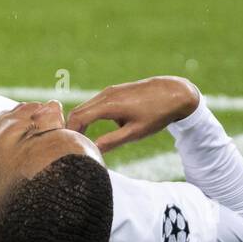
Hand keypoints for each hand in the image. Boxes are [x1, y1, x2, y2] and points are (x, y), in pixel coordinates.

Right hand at [66, 76, 199, 152]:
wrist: (174, 92)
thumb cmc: (156, 114)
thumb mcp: (135, 133)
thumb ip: (112, 141)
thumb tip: (93, 150)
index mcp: (109, 105)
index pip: (78, 118)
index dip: (69, 133)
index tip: (68, 147)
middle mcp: (105, 95)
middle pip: (77, 111)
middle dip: (70, 128)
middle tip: (70, 146)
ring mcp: (109, 91)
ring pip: (85, 107)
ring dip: (79, 122)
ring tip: (79, 139)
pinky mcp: (113, 91)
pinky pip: (93, 104)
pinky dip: (88, 115)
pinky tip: (92, 128)